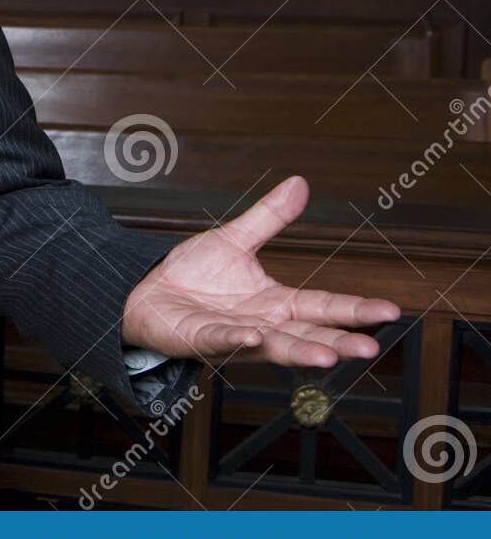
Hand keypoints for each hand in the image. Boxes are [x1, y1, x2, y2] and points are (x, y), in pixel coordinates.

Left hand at [121, 175, 400, 367]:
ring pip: (274, 347)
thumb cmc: (192, 273)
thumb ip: (269, 217)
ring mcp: (234, 336)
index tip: (391, 310)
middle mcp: (262, 324)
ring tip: (329, 356)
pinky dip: (239, 340)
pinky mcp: (201, 340)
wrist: (146, 288)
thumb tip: (300, 183)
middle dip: (338, 342)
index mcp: (276, 302)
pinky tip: (256, 336)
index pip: (323, 306)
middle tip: (370, 348)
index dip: (355, 310)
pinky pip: (223, 341)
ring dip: (300, 351)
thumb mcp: (235, 239)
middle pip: (307, 333)